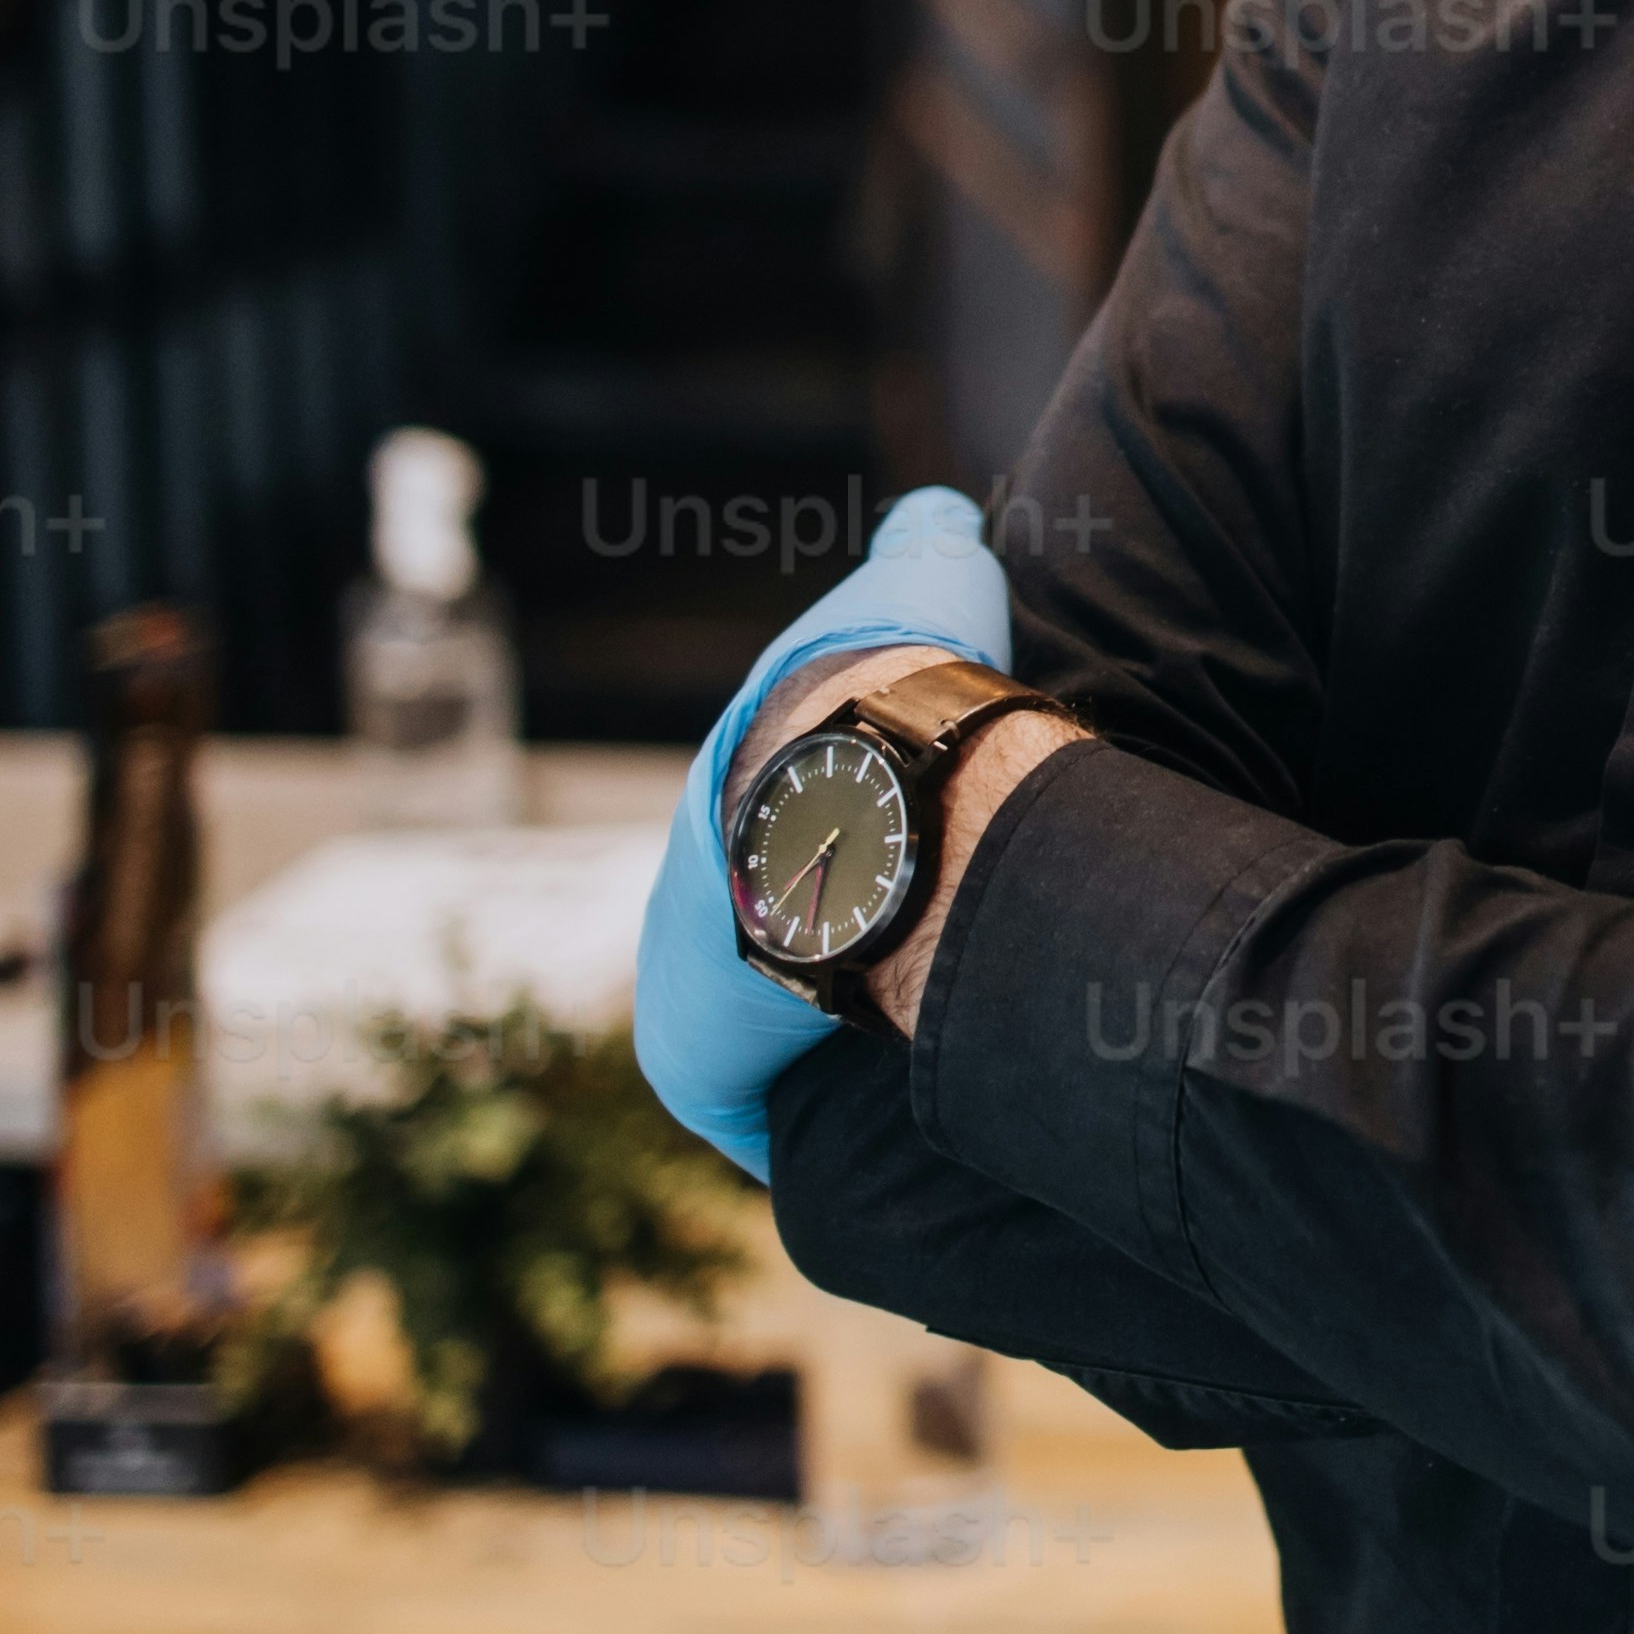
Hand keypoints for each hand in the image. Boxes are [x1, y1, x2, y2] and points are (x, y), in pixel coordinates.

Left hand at [633, 486, 1016, 1183]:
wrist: (850, 777)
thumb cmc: (885, 684)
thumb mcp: (923, 576)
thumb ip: (931, 544)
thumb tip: (942, 510)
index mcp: (740, 795)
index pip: (792, 842)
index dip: (859, 861)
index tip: (924, 880)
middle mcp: (696, 894)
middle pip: (772, 944)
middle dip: (840, 963)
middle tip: (934, 980)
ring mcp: (691, 983)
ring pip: (770, 1035)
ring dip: (838, 1044)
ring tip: (932, 1048)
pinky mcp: (696, 1063)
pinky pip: (765, 1115)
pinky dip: (822, 1122)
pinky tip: (892, 1117)